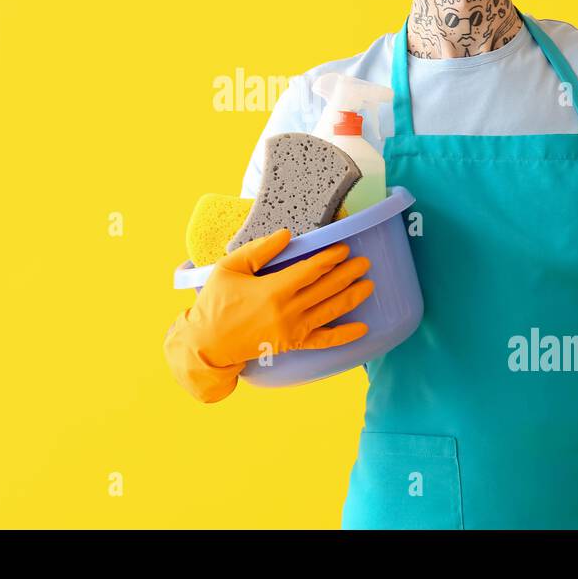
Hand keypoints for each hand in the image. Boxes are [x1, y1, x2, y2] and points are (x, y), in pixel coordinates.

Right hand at [186, 228, 372, 368]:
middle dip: (347, 274)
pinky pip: (324, 341)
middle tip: (364, 262)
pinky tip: (363, 328)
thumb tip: (287, 234)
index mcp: (273, 289)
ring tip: (369, 285)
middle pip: (326, 288)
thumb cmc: (215, 302)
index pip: (310, 270)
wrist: (208, 344)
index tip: (343, 249)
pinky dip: (345, 335)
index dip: (329, 258)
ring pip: (330, 311)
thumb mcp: (230, 268)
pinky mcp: (292, 344)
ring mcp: (292, 330)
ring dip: (352, 297)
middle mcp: (288, 311)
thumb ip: (259, 249)